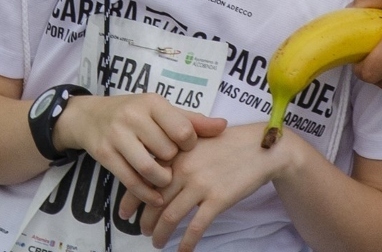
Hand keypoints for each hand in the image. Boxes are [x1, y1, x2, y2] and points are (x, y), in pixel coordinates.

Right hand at [53, 93, 228, 212]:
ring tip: (164, 179)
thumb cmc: (133, 113)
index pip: (183, 130)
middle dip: (173, 162)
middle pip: (167, 151)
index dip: (189, 145)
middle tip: (169, 162)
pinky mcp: (105, 154)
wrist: (89, 117)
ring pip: (150, 168)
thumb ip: (192, 121)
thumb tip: (224, 126)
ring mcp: (117, 135)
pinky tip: (155, 197)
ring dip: (162, 180)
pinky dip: (147, 194)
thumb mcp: (160, 111)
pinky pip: (131, 181)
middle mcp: (133, 116)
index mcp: (152, 103)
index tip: (183, 146)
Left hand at [138, 123, 297, 250]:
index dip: (131, 199)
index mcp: (174, 153)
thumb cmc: (226, 144)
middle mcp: (182, 169)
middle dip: (145, 220)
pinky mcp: (217, 199)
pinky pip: (196, 226)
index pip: (145, 179)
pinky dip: (186, 242)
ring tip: (156, 242)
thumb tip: (155, 176)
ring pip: (171, 216)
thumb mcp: (195, 141)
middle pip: (154, 200)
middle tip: (141, 231)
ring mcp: (200, 184)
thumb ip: (174, 155)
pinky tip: (183, 251)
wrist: (258, 148)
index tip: (123, 213)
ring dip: (160, 233)